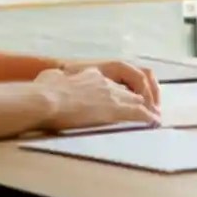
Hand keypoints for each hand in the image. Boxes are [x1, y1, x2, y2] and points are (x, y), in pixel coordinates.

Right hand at [33, 67, 160, 130]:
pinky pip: (138, 112)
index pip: (114, 82)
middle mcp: (105, 82)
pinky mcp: (114, 109)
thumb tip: (50, 76)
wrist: (47, 99)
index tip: (124, 99)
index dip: (121, 92)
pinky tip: (154, 122)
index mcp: (90, 74)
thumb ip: (54, 77)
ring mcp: (111, 95)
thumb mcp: (50, 77)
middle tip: (147, 110)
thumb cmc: (42, 90)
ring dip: (147, 109)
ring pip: (137, 100)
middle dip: (139, 100)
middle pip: (129, 90)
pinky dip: (148, 117)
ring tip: (154, 118)